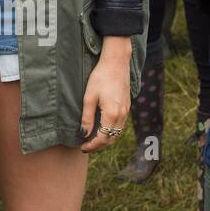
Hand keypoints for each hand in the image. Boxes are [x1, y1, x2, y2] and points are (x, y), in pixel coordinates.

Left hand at [80, 37, 130, 153]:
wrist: (116, 62)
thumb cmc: (101, 77)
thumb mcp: (89, 97)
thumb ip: (87, 118)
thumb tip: (84, 134)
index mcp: (112, 114)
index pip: (102, 138)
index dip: (92, 146)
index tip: (82, 147)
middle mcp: (122, 115)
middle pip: (111, 138)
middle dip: (98, 145)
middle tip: (86, 146)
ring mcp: (126, 110)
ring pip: (117, 132)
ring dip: (105, 138)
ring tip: (92, 139)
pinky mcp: (127, 106)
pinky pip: (120, 125)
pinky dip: (111, 131)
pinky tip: (102, 128)